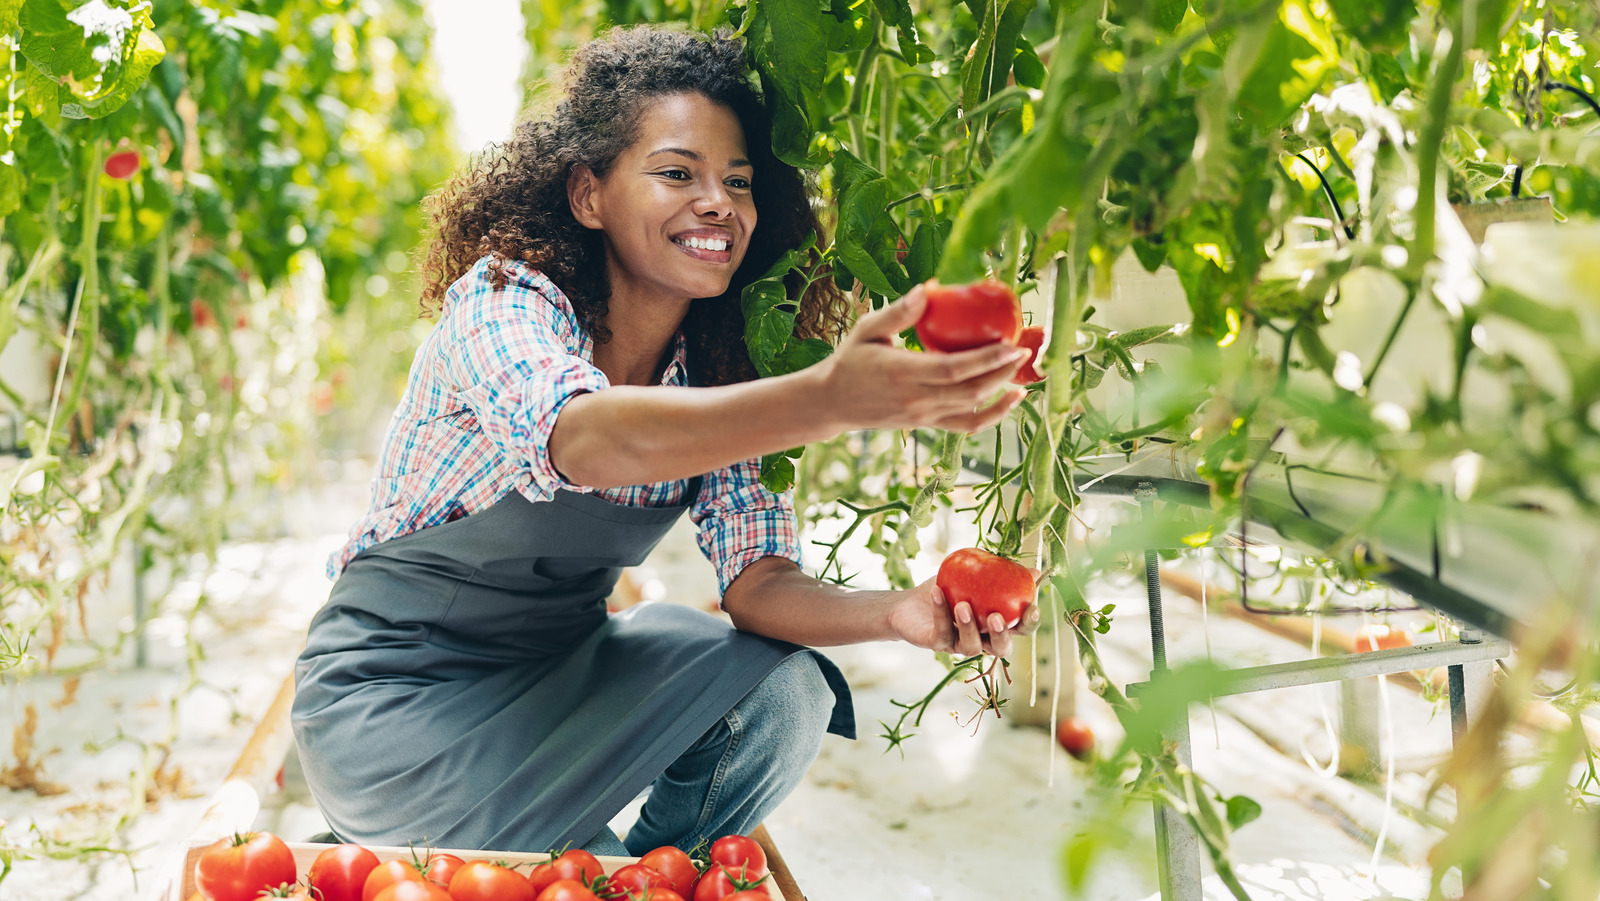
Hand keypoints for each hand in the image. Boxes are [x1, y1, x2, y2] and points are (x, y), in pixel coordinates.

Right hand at [813, 284, 1028, 433]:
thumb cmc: (850, 360)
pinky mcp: (927, 425)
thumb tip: (929, 288)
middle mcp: (916, 399)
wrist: (833, 403)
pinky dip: (993, 416)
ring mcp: (923, 416)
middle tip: (1024, 349)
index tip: (1010, 343)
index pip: (953, 369)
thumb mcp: (867, 330)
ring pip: (972, 409)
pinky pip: (966, 425)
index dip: (986, 359)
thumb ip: (898, 313)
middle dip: (1002, 372)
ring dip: (1001, 391)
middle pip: (970, 391)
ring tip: (1021, 369)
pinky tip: (1011, 399)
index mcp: (902, 373)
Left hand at [887, 574, 1041, 658]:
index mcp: (995, 626)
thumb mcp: (976, 577)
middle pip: (1000, 648)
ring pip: (970, 646)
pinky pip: (942, 631)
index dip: (1029, 624)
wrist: (910, 602)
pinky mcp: (937, 644)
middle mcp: (981, 640)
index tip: (1032, 608)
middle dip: (1001, 636)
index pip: (1020, 630)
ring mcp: (958, 645)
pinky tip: (937, 592)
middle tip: (996, 618)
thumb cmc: (949, 589)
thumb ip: (1002, 575)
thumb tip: (1035, 571)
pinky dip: (940, 611)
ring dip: (968, 626)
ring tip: (963, 605)